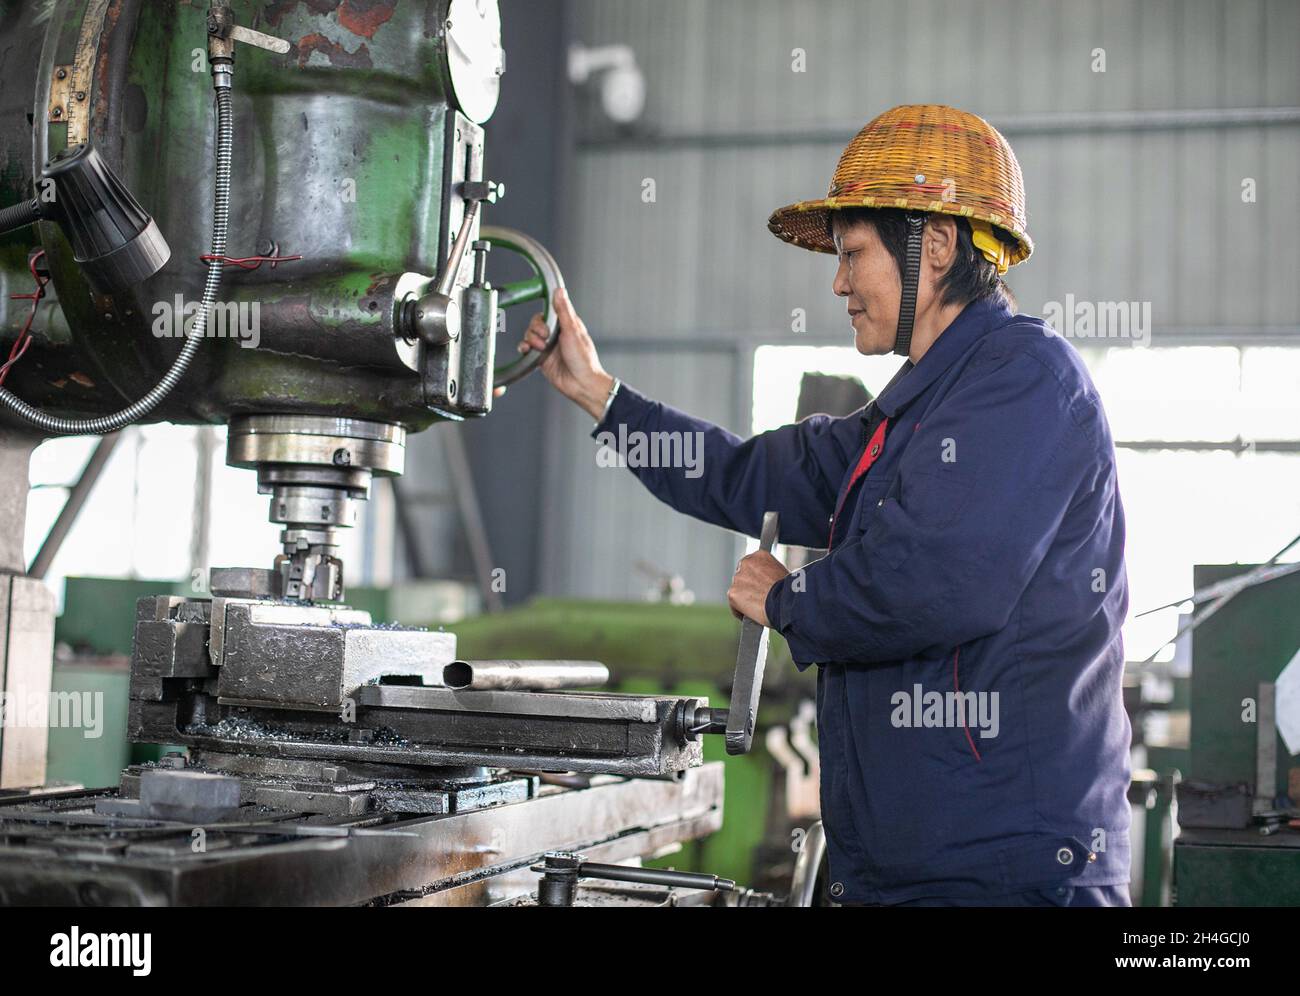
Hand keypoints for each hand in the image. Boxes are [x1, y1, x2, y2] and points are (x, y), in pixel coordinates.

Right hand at [511, 286, 614, 418]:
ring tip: (541, 347)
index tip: (545, 320)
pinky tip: (529, 350)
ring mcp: (548, 347)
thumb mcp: (573, 331)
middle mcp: (557, 335)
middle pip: (536, 323)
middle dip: (536, 329)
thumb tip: (559, 291)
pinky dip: (525, 348)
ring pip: (530, 335)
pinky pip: (527, 349)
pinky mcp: (541, 358)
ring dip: (531, 339)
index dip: (544, 315)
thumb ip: (564, 311)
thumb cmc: (583, 360)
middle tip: (545, 337)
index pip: (549, 311)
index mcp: (567, 325)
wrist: (581, 384)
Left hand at [727, 550, 788, 626]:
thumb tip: (767, 583)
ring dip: (744, 599)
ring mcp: (738, 578)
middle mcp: (746, 563)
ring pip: (737, 590)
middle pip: (742, 576)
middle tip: (759, 598)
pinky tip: (751, 616)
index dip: (756, 578)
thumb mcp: (783, 575)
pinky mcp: (732, 593)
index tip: (761, 587)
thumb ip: (769, 574)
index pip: (752, 566)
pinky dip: (740, 611)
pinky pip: (734, 605)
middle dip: (748, 587)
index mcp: (760, 556)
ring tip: (758, 608)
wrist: (785, 603)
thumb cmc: (790, 592)